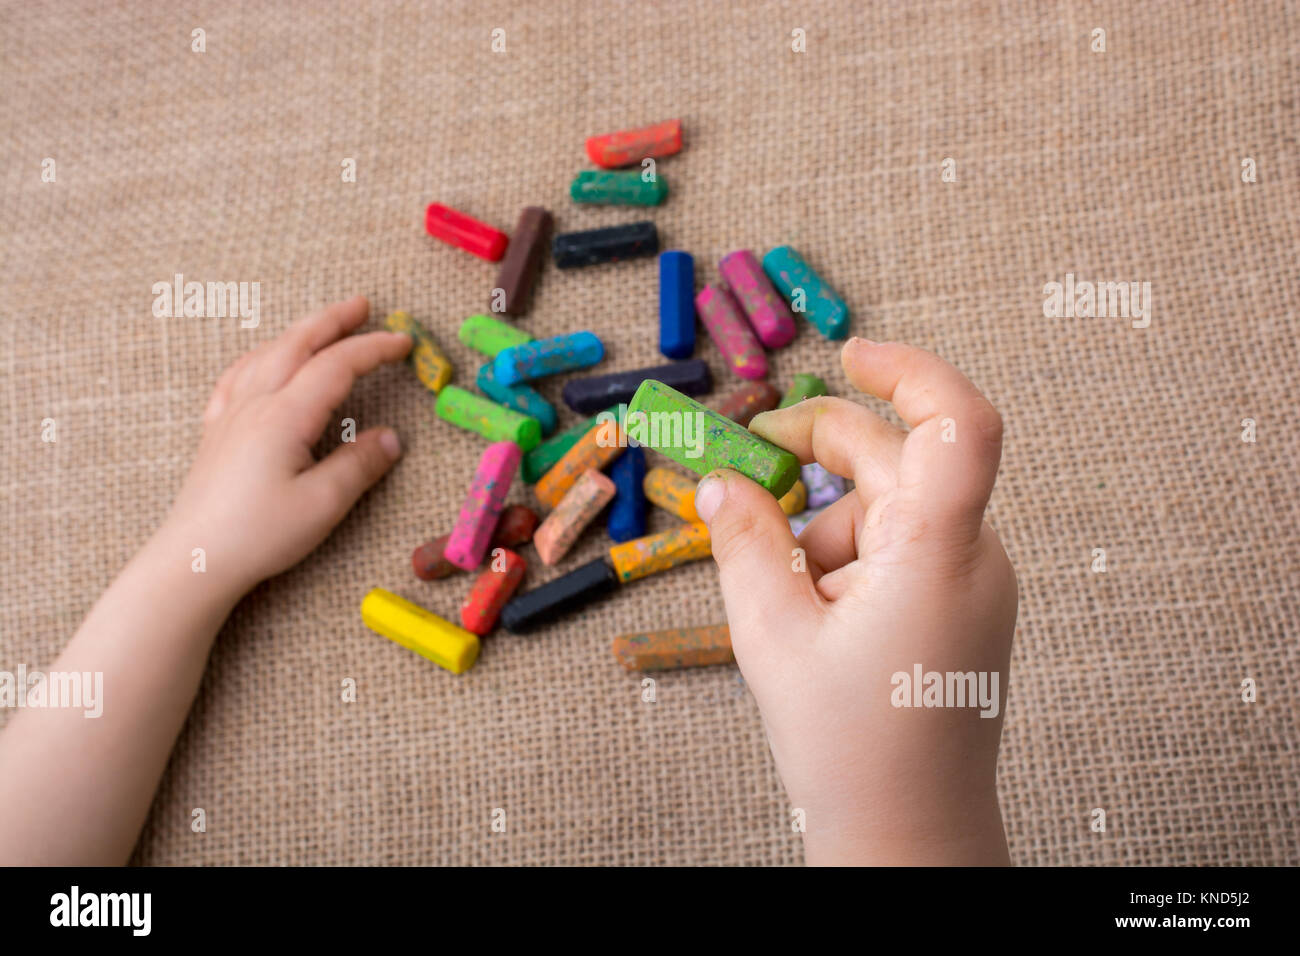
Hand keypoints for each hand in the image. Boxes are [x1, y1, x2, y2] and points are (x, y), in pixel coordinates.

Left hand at [166, 295, 411, 594]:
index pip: (336, 366)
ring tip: (320, 326)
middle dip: (331, 321)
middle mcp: (255, 404)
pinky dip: (258, 357)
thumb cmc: (258, 534)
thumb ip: (359, 465)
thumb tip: (390, 438)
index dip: (372, 349)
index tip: (404, 343)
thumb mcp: (322, 504)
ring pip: (265, 355)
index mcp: (285, 416)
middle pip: (295, 344)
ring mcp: (230, 415)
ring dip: (297, 333)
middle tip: (361, 305)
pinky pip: (237, 377)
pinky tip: (262, 362)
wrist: (195, 557)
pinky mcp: (216, 433)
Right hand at [693, 338, 1017, 864]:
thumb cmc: (851, 748)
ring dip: (822, 530)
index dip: (910, 370)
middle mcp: (971, 556)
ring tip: (783, 603)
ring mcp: (971, 582)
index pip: (960, 426)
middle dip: (818, 455)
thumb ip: (743, 543)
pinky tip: (812, 615)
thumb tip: (719, 482)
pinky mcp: (960, 605)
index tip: (848, 355)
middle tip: (747, 464)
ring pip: (887, 510)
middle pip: (897, 463)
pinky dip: (845, 559)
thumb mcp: (773, 637)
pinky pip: (899, 548)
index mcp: (938, 554)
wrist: (910, 835)